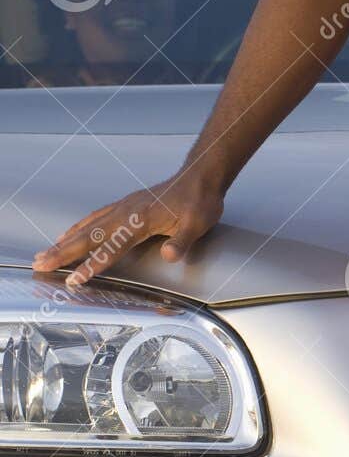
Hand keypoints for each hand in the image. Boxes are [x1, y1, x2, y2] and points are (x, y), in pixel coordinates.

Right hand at [31, 171, 224, 288]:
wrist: (200, 177)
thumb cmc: (199, 200)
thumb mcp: (198, 223)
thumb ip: (182, 241)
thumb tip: (170, 254)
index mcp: (141, 218)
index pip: (112, 246)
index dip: (93, 265)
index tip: (74, 279)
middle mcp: (126, 211)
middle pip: (89, 235)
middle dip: (62, 252)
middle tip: (40, 264)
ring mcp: (123, 207)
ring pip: (87, 226)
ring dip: (64, 241)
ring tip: (44, 254)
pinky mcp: (125, 205)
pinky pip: (95, 217)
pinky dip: (78, 228)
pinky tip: (68, 234)